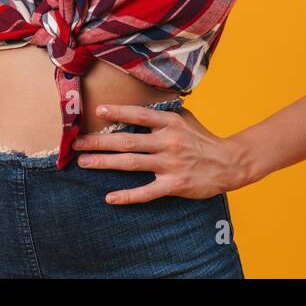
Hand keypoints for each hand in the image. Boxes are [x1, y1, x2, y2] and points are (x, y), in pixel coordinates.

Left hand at [70, 104, 248, 204]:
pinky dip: (127, 196)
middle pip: (127, 141)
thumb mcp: (185, 119)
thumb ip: (162, 114)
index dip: (118, 112)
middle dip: (99, 142)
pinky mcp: (174, 185)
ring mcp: (170, 164)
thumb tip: (137, 108)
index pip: (139, 115)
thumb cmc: (202, 139)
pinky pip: (146, 192)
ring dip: (104, 163)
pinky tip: (110, 197)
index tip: (97, 111)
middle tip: (76, 143)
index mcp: (170, 123)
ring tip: (84, 162)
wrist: (228, 163)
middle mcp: (168, 141)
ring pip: (131, 163)